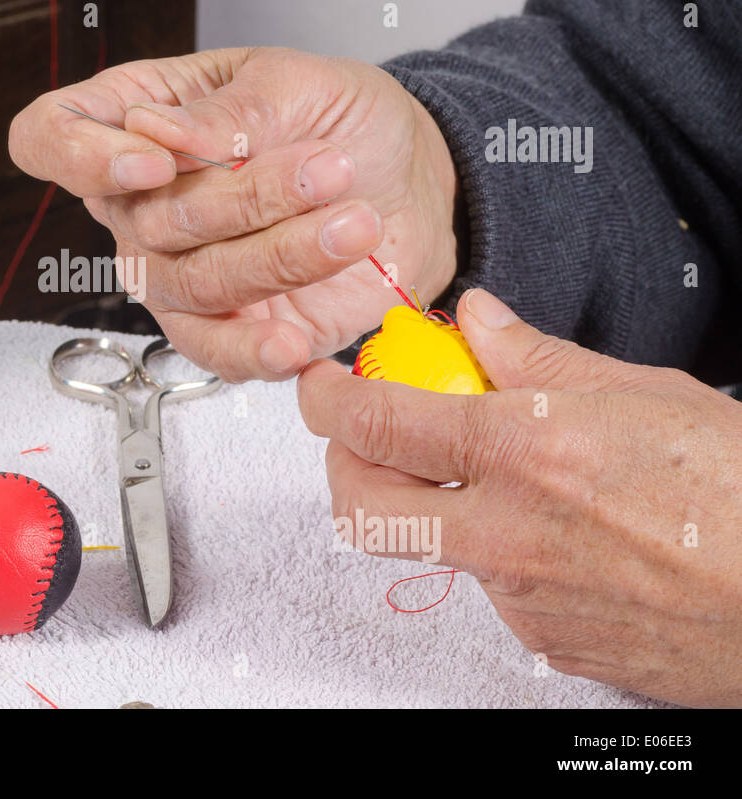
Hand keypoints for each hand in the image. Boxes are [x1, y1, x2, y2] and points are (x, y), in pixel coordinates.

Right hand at [8, 47, 458, 381]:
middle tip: (328, 167)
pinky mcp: (224, 327)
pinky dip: (253, 350)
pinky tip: (293, 340)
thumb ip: (227, 112)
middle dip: (245, 198)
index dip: (82, 157)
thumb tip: (152, 130)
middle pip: (146, 219)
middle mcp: (138, 204)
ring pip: (191, 282)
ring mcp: (174, 271)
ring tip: (352, 224)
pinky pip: (212, 352)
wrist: (408, 182)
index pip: (49, 138)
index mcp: (132, 122)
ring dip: (278, 255)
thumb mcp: (294, 83)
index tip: (155, 162)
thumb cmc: (337, 118)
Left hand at [298, 288, 741, 706]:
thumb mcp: (644, 394)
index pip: (376, 425)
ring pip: (431, 546)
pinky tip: (560, 528)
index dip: (327, 399)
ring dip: (438, 505)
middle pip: (361, 508)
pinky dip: (501, 548)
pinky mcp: (544, 641)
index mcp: (526, 453)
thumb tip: (476, 322)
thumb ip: (538, 359)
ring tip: (505, 475)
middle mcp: (508, 533)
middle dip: (344, 464)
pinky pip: (492, 586)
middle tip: (370, 434)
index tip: (320, 384)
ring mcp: (521, 597)